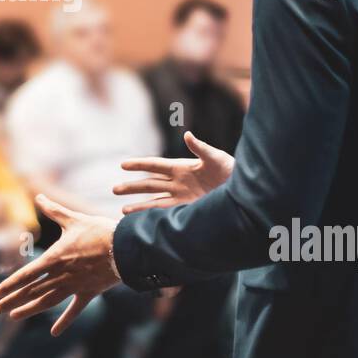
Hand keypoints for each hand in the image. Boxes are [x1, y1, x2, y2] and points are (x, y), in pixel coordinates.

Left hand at [0, 196, 118, 335]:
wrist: (126, 248)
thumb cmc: (100, 230)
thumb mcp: (74, 218)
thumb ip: (54, 210)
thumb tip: (38, 196)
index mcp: (55, 258)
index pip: (27, 274)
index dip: (11, 284)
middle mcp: (61, 275)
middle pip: (33, 290)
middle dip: (13, 299)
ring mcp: (75, 286)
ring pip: (48, 301)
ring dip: (29, 310)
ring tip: (14, 317)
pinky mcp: (88, 292)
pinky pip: (74, 309)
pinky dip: (64, 320)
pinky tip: (54, 332)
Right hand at [112, 131, 233, 213]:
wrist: (242, 190)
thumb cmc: (231, 169)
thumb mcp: (216, 157)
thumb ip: (200, 148)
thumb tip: (187, 135)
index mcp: (181, 167)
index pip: (155, 165)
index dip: (139, 165)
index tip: (123, 165)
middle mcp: (178, 183)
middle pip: (149, 184)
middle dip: (132, 187)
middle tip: (114, 189)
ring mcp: (181, 197)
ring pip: (154, 200)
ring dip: (138, 204)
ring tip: (122, 209)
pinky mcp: (188, 210)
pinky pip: (166, 213)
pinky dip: (154, 216)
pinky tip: (143, 221)